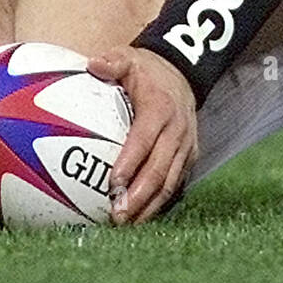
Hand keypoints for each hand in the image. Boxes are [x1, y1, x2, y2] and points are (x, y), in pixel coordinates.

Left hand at [87, 46, 196, 224]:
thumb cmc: (147, 71)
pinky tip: (140, 216)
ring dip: (149, 205)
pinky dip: (159, 202)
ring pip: (170, 182)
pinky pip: (175, 183)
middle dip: (139, 195)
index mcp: (160, 108)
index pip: (144, 138)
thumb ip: (113, 62)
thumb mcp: (130, 58)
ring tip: (127, 224)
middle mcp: (177, 130)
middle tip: (117, 215)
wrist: (184, 73)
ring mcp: (186, 146)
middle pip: (159, 168)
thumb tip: (92, 64)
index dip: (130, 162)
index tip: (112, 182)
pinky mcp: (189, 156)